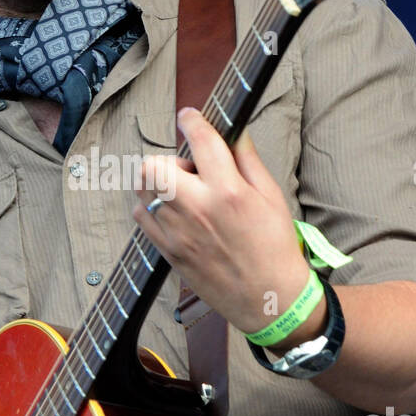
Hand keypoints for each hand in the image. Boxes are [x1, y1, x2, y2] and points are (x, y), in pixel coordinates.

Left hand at [133, 107, 320, 337]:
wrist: (268, 299)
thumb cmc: (275, 248)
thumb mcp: (272, 197)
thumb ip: (248, 160)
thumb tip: (234, 132)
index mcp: (228, 192)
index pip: (200, 141)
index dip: (192, 120)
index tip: (189, 116)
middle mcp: (197, 209)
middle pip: (154, 165)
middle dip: (170, 160)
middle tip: (192, 172)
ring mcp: (177, 232)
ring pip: (143, 189)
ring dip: (159, 182)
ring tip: (184, 193)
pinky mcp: (167, 251)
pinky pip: (140, 215)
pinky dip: (150, 206)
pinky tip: (174, 212)